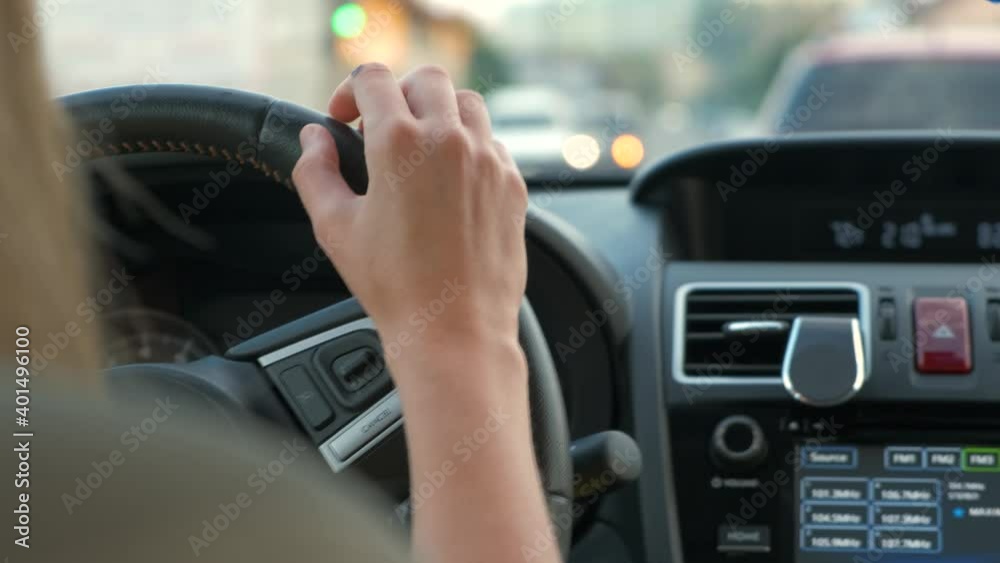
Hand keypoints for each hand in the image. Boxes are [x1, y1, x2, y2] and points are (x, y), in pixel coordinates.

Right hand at [292, 64, 527, 369]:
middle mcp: (450, 141)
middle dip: (398, 93)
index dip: (350, 91)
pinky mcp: (513, 185)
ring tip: (419, 149)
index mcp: (399, 144)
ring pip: (468, 104)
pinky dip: (470, 146)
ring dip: (439, 113)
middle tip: (381, 127)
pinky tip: (451, 180)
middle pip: (426, 80)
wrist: (455, 331)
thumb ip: (315, 171)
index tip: (345, 118)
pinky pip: (493, 143)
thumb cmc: (394, 287)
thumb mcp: (335, 227)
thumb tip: (313, 139)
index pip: (374, 78)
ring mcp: (489, 160)